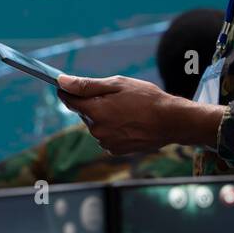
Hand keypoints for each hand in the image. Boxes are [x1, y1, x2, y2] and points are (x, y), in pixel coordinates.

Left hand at [57, 74, 176, 154]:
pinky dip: (113, 129)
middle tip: (116, 97)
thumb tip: (62, 82)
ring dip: (105, 117)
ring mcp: (105, 142)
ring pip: (96, 125)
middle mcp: (96, 130)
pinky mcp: (115, 150)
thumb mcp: (117, 84)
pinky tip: (129, 123)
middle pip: (84, 113)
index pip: (69, 99)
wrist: (171, 122)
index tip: (71, 85)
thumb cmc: (147, 99)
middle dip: (94, 104)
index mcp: (95, 111)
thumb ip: (87, 85)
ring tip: (127, 111)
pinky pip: (106, 136)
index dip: (69, 90)